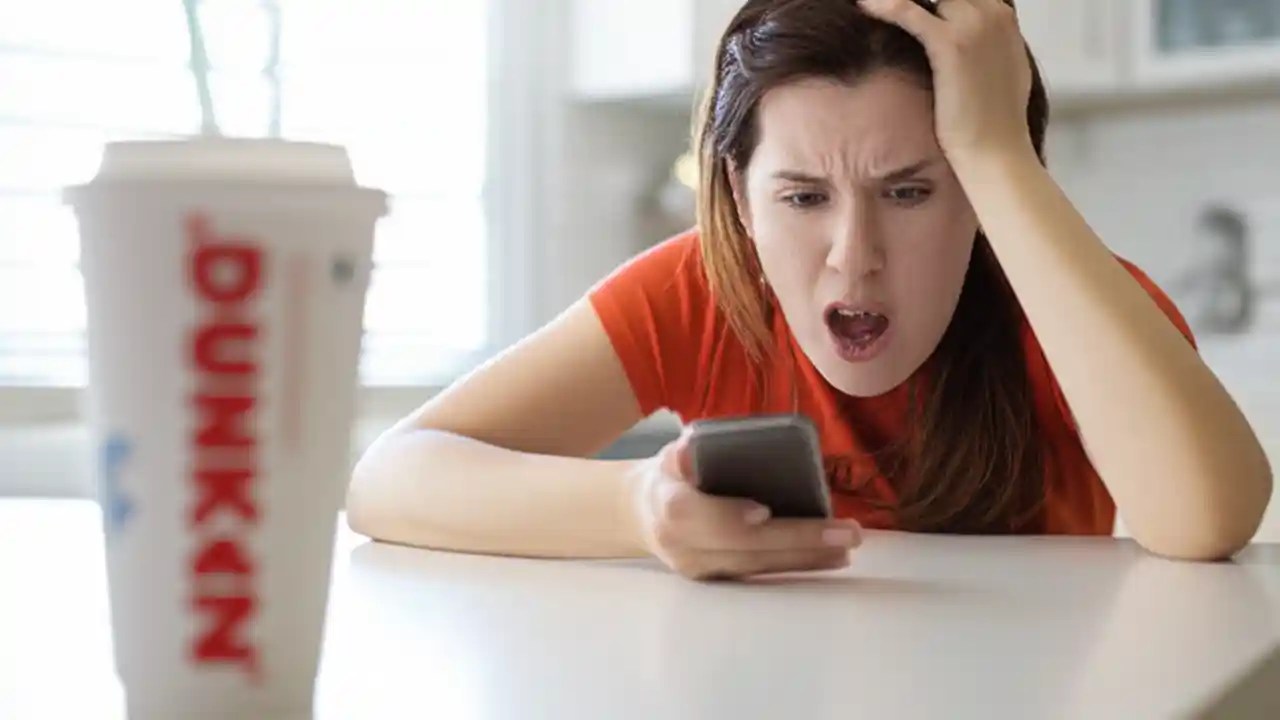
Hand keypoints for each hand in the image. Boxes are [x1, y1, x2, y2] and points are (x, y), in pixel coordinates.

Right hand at [627, 430, 861, 580]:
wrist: (644, 514)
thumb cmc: (671, 476)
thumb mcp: (672, 455)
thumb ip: (687, 450)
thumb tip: (695, 443)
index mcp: (671, 508)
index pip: (697, 517)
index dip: (729, 516)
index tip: (765, 511)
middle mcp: (684, 546)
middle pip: (744, 549)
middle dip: (798, 542)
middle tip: (847, 534)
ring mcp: (700, 569)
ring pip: (757, 566)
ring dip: (806, 559)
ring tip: (846, 548)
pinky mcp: (717, 582)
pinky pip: (760, 573)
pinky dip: (796, 565)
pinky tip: (829, 558)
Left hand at [857, 0, 1033, 162]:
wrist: (997, 151)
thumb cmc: (996, 122)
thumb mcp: (1002, 72)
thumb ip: (988, 47)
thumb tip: (973, 46)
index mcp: (1003, 18)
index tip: (914, 5)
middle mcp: (993, 14)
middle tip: (882, 3)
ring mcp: (974, 26)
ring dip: (896, 0)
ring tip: (871, 2)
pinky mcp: (950, 44)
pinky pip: (908, 11)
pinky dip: (884, 4)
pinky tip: (864, 4)